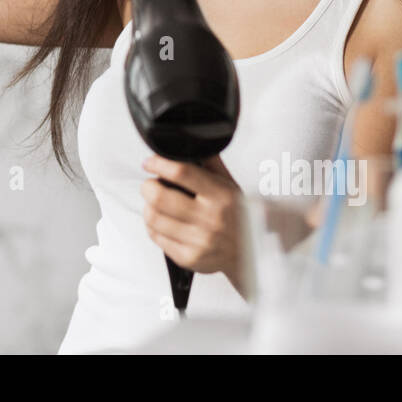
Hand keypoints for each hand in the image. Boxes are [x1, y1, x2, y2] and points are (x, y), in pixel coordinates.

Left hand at [140, 154, 254, 296]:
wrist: (252, 255)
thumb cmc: (240, 218)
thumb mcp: (231, 186)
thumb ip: (211, 163)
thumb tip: (193, 142)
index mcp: (221, 196)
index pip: (182, 172)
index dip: (159, 164)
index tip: (151, 162)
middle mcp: (210, 219)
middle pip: (159, 197)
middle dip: (148, 186)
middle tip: (151, 184)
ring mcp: (199, 241)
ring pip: (153, 218)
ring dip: (148, 207)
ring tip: (156, 204)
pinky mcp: (189, 258)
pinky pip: (156, 238)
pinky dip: (153, 227)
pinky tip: (163, 223)